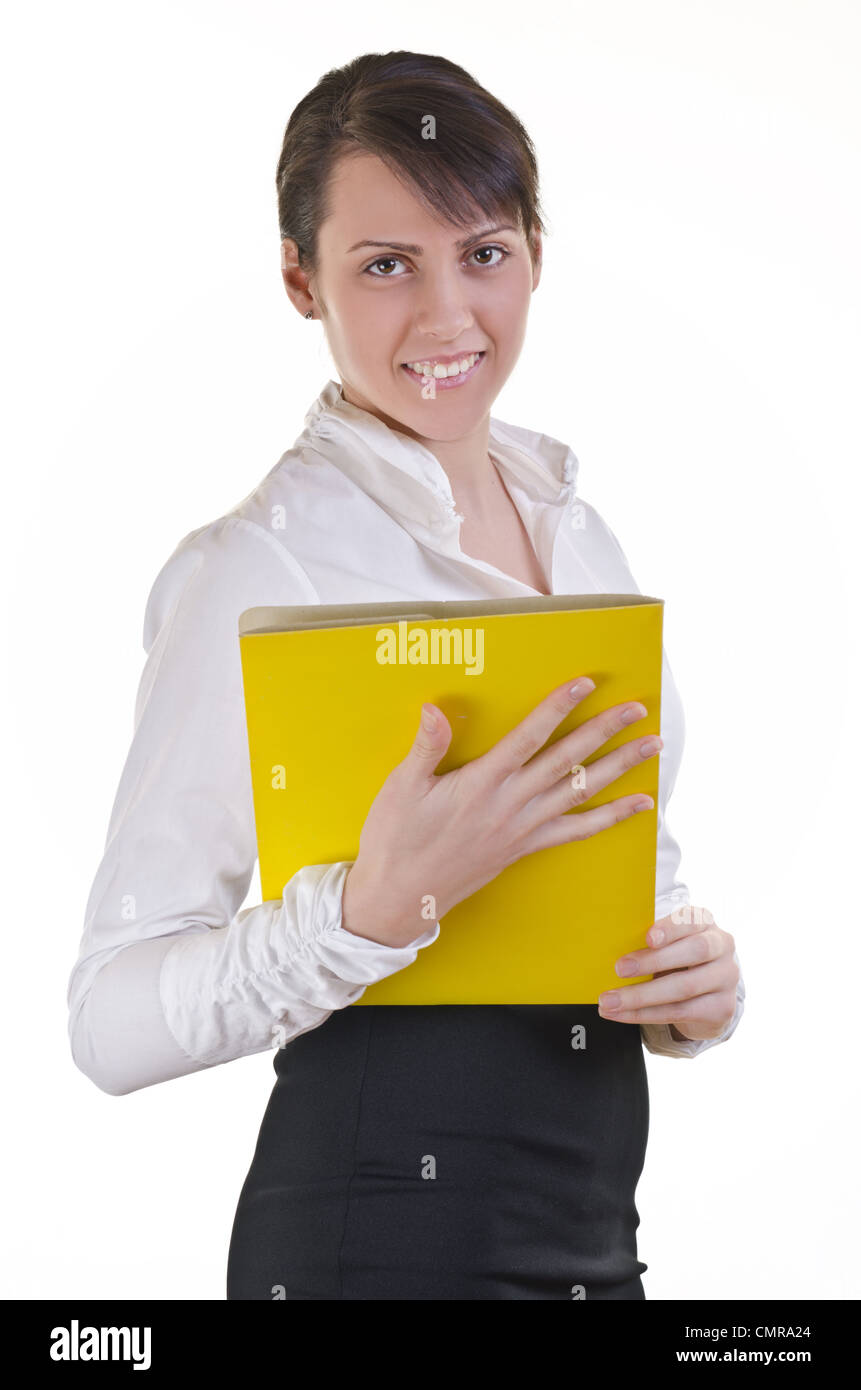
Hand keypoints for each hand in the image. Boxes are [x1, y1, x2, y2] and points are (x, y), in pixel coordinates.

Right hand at [341, 674, 662, 947]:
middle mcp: (510, 804)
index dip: (558, 706)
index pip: (529, 736)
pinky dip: (611, 817)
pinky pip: (577, 830)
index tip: (586, 683)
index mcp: (481, 783)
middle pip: (568, 760)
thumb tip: (433, 707)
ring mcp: (522, 829)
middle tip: (638, 707)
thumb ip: (426, 747)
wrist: (399, 899)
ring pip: (581, 791)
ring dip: (620, 766)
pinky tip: (638, 805)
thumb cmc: (395, 840)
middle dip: (605, 730)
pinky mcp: (524, 849)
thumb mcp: (400, 788)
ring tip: (652, 745)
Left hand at [599, 908, 738, 1040]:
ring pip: (684, 988)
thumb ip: (649, 940)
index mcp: (705, 922)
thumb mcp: (668, 942)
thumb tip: (608, 946)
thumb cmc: (678, 956)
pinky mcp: (722, 1008)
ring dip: (641, 996)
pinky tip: (622, 1014)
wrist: (708, 991)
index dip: (671, 928)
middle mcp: (722, 947)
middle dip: (653, 961)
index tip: (648, 937)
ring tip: (609, 1001)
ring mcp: (727, 978)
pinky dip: (645, 1014)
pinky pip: (679, 1012)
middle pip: (695, 951)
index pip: (692, 919)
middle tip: (620, 969)